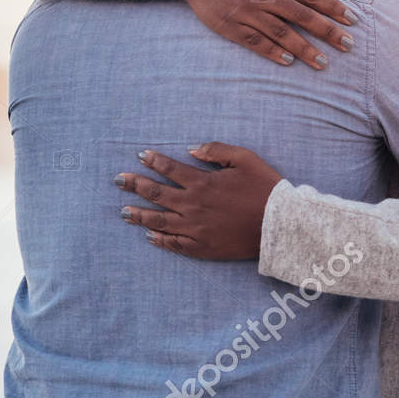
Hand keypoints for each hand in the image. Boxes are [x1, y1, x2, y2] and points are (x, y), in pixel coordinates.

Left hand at [115, 143, 284, 259]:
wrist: (280, 224)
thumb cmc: (265, 188)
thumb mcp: (245, 159)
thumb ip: (216, 151)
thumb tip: (191, 150)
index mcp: (202, 183)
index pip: (169, 169)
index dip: (153, 161)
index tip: (140, 156)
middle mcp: (193, 205)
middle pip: (157, 194)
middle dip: (135, 185)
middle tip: (118, 180)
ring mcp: (196, 228)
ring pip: (160, 221)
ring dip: (139, 215)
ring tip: (123, 212)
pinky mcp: (203, 247)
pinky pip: (176, 244)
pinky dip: (160, 240)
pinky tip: (150, 236)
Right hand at [157, 0, 357, 68]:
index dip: (334, 7)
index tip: (353, 21)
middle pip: (302, 16)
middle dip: (328, 31)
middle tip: (348, 46)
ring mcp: (247, 11)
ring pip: (281, 33)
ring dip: (304, 49)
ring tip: (323, 63)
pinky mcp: (231, 26)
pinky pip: (255, 41)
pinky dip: (272, 52)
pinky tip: (289, 62)